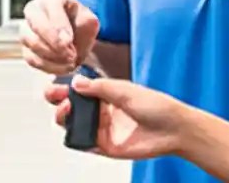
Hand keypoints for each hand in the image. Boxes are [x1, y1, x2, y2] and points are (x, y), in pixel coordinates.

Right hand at [20, 0, 99, 74]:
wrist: (75, 36)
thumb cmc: (81, 24)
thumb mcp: (89, 21)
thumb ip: (82, 27)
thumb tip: (65, 42)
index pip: (51, 6)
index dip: (58, 25)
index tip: (68, 42)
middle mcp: (34, 9)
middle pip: (36, 24)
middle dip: (53, 42)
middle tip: (70, 56)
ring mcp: (26, 28)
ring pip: (31, 42)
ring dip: (52, 56)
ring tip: (71, 62)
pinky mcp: (25, 47)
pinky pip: (31, 58)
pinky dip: (49, 66)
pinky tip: (64, 68)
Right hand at [45, 75, 187, 160]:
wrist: (173, 129)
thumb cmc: (156, 106)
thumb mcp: (124, 90)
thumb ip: (98, 87)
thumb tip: (75, 82)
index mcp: (106, 94)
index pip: (79, 89)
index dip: (65, 87)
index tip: (55, 85)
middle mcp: (102, 111)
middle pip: (72, 107)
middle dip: (60, 101)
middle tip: (56, 97)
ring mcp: (102, 129)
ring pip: (74, 125)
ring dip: (65, 117)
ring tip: (67, 110)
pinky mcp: (105, 146)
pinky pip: (84, 144)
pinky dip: (75, 138)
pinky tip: (75, 130)